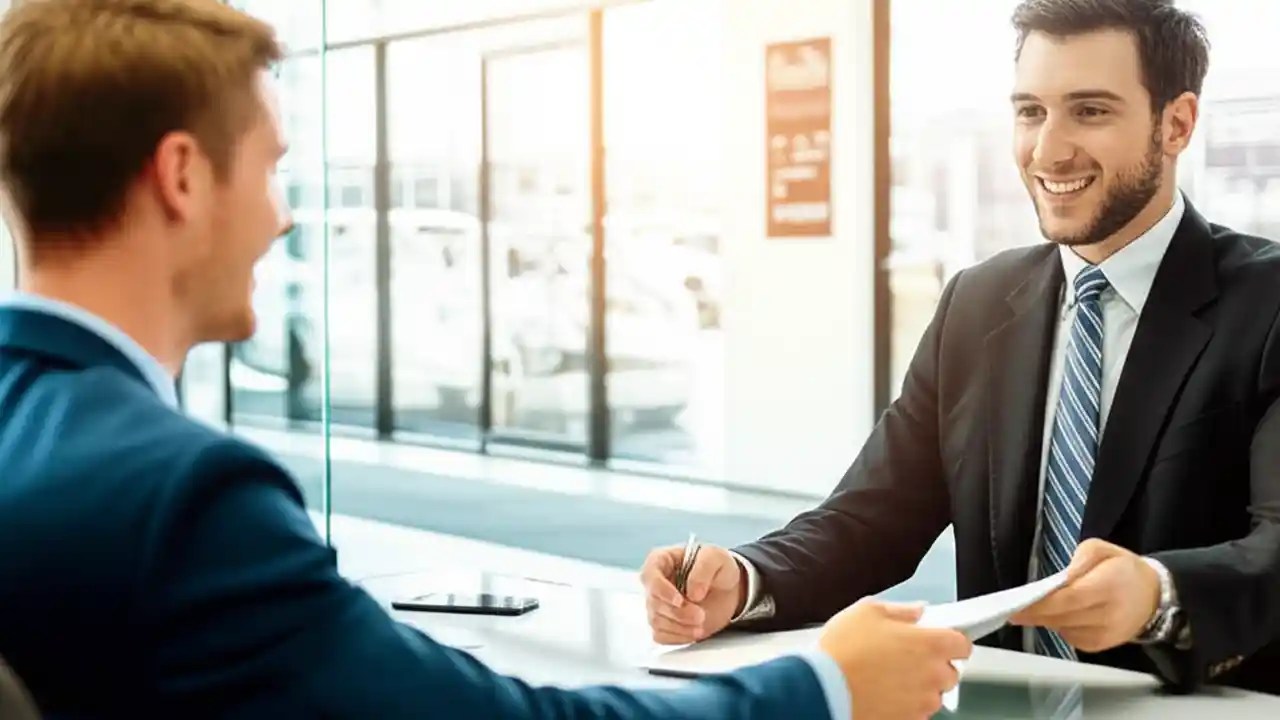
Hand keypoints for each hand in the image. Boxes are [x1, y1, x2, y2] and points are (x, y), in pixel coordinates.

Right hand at [639, 543, 743, 643]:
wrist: (728, 590)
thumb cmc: (718, 568)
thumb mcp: (716, 558)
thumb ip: (704, 569)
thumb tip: (692, 593)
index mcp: (662, 560)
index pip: (649, 575)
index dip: (661, 590)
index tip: (680, 601)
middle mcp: (655, 583)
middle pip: (654, 602)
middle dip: (678, 613)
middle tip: (701, 615)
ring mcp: (658, 605)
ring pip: (656, 621)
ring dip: (680, 627)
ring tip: (701, 625)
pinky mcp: (664, 623)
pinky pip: (661, 635)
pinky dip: (678, 637)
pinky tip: (694, 632)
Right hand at [820, 599, 970, 719]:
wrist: (822, 688)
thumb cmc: (843, 650)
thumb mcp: (867, 611)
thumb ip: (900, 610)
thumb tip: (916, 611)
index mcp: (930, 643)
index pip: (963, 644)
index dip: (952, 640)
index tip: (941, 639)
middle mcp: (933, 675)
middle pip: (951, 672)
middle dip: (934, 665)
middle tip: (907, 658)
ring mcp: (922, 702)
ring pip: (933, 695)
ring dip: (920, 687)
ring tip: (890, 678)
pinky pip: (916, 713)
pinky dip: (906, 705)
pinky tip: (883, 694)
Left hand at [1010, 538, 1160, 652]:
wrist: (1153, 597)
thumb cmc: (1124, 569)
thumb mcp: (1102, 549)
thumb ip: (1080, 559)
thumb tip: (1063, 578)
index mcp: (1108, 587)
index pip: (1068, 600)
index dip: (1040, 605)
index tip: (1016, 606)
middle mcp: (1107, 615)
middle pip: (1060, 617)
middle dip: (1034, 613)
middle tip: (1012, 609)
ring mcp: (1104, 634)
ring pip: (1062, 628)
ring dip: (1048, 618)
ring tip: (1041, 606)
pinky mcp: (1100, 646)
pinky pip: (1069, 637)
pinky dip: (1061, 626)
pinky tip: (1066, 614)